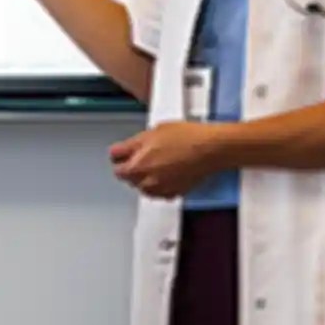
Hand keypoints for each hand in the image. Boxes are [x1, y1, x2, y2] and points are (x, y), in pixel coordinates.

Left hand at [109, 122, 228, 198]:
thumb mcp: (155, 131)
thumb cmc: (189, 137)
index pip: (114, 157)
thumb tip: (132, 146)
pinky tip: (165, 175)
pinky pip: (157, 193)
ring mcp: (158, 187)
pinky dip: (158, 186)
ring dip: (142, 178)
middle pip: (124, 175)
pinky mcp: (171, 193)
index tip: (121, 152)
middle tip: (138, 158)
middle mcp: (145, 177)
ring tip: (155, 166)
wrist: (210, 149)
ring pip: (140, 186)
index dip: (118, 152)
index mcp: (137, 159)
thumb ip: (138, 143)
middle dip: (128, 166)